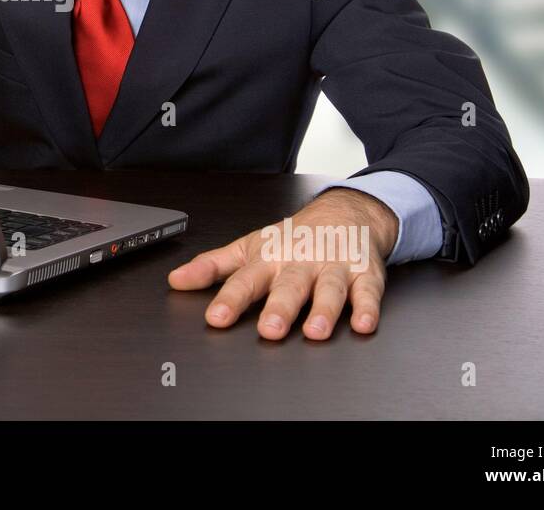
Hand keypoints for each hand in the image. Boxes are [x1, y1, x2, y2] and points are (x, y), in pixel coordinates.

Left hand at [167, 188, 399, 339]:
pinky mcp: (364, 274)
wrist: (344, 213)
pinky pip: (368, 292)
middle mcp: (300, 264)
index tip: (216, 318)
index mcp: (269, 260)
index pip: (245, 281)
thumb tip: (176, 281)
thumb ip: (212, 267)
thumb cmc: (292, 238)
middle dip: (280, 308)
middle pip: (289, 286)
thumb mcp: (248, 248)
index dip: (229, 300)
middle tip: (270, 329)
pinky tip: (363, 324)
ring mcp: (333, 268)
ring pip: (329, 290)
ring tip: (315, 331)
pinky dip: (368, 308)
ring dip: (324, 310)